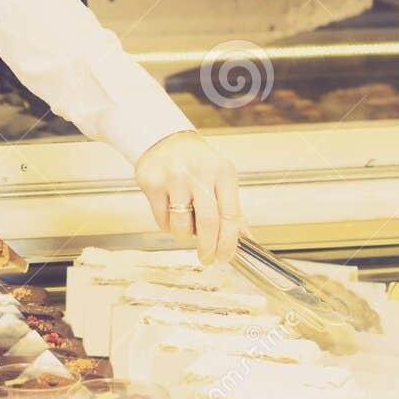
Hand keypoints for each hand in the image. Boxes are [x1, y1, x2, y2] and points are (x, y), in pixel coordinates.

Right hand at [133, 131, 240, 262]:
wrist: (165, 140)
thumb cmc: (197, 163)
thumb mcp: (221, 179)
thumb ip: (232, 209)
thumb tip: (246, 239)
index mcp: (222, 172)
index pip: (231, 215)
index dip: (229, 242)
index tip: (226, 256)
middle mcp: (199, 173)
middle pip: (208, 223)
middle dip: (208, 247)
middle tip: (206, 258)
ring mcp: (174, 177)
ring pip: (182, 225)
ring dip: (185, 235)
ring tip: (186, 226)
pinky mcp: (152, 183)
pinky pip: (162, 220)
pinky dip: (168, 225)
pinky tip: (171, 213)